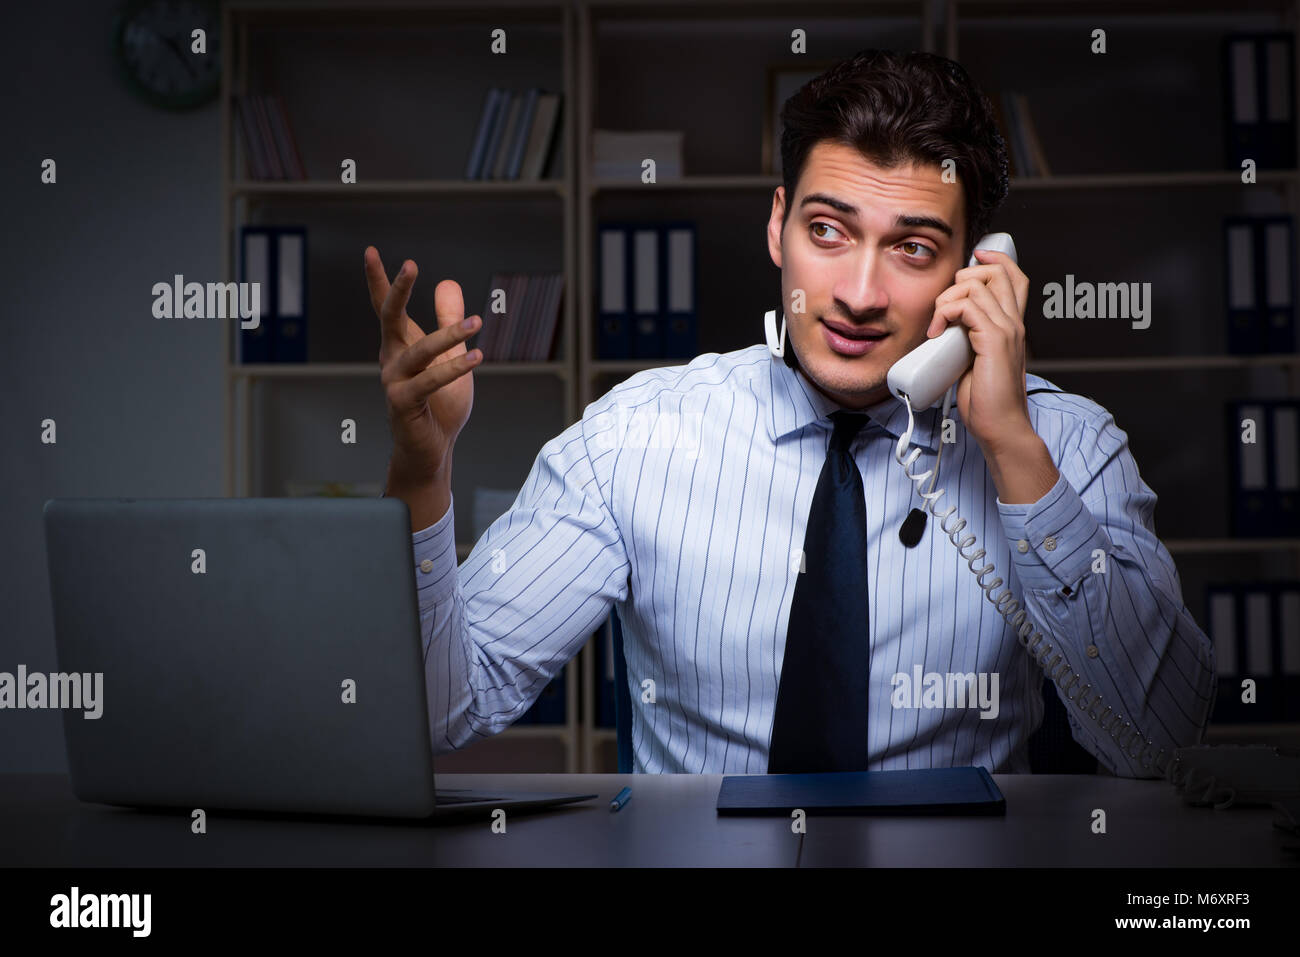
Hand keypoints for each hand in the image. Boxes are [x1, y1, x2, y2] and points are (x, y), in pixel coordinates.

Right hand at [365, 246, 480, 485]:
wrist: (432, 449)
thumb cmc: (440, 404)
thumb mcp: (451, 356)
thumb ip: (448, 321)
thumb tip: (447, 282)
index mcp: (400, 345)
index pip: (386, 308)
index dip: (380, 281)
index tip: (371, 251)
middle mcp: (391, 359)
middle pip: (389, 318)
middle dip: (397, 290)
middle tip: (409, 264)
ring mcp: (394, 382)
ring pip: (420, 351)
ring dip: (450, 335)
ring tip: (477, 322)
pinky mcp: (403, 403)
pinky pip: (429, 381)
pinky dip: (453, 369)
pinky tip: (477, 356)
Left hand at [925, 248, 1032, 453]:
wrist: (1000, 427)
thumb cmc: (986, 401)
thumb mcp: (973, 360)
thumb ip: (967, 339)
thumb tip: (944, 327)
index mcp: (1011, 325)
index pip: (1013, 276)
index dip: (992, 259)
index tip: (969, 261)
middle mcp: (1014, 322)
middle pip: (995, 270)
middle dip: (961, 277)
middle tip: (944, 309)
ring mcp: (1006, 329)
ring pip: (975, 284)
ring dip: (946, 299)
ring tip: (938, 325)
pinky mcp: (994, 340)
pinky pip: (966, 305)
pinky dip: (945, 312)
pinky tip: (937, 333)